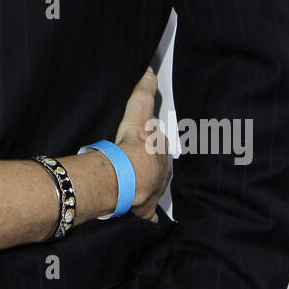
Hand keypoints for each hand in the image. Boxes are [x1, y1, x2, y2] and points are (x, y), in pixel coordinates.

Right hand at [112, 69, 172, 220]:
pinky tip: (146, 217)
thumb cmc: (133, 144)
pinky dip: (147, 215)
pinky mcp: (145, 208)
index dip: (154, 141)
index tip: (146, 141)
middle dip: (153, 165)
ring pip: (155, 187)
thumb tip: (150, 71)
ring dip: (150, 187)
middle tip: (140, 164)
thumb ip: (144, 91)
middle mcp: (162, 172)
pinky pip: (148, 213)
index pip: (161, 143)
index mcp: (161, 150)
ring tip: (140, 186)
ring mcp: (154, 191)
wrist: (126, 175)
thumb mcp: (138, 110)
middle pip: (159, 166)